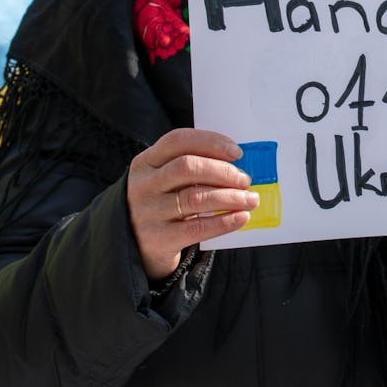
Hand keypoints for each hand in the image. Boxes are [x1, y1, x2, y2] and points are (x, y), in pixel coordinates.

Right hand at [127, 128, 255, 280]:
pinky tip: (241, 217)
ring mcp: (148, 212)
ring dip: (230, 197)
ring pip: (195, 198)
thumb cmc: (163, 203)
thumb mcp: (166, 180)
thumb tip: (238, 165)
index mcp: (146, 162)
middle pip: (187, 167)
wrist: (136, 245)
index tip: (237, 152)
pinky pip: (197, 228)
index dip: (210, 142)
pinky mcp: (158, 238)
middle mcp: (144, 185)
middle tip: (245, 180)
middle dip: (223, 171)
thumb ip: (192, 168)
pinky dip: (224, 222)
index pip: (178, 141)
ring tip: (250, 199)